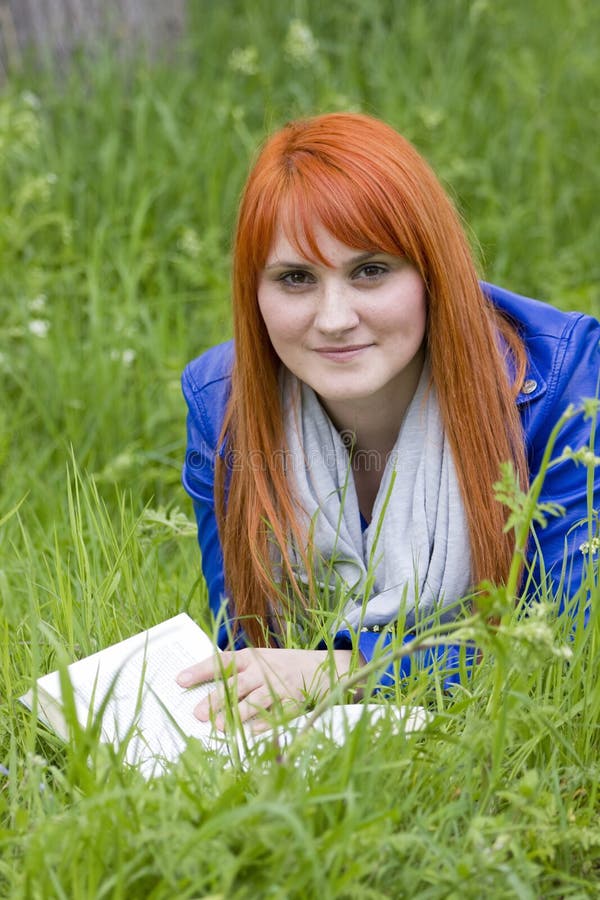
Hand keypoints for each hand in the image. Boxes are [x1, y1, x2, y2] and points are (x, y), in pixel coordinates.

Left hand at [176, 647, 353, 730]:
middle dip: (215, 700)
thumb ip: (236, 672)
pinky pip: (273, 716)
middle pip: (234, 686)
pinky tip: (246, 734)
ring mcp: (278, 687)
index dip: (200, 671)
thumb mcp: (259, 660)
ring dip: (234, 716)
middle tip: (197, 714)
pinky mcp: (291, 703)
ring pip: (253, 702)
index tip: (179, 680)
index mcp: (250, 657)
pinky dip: (259, 726)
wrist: (320, 668)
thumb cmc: (281, 666)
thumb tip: (205, 688)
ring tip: (217, 726)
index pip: (221, 662)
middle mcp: (262, 670)